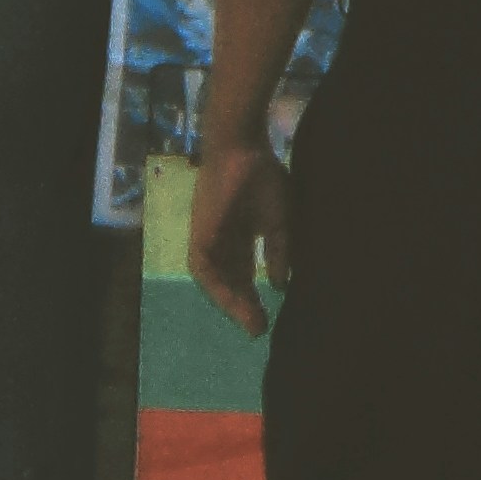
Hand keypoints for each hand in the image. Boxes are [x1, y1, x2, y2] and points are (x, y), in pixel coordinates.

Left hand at [190, 132, 292, 336]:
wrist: (241, 150)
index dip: (256, 297)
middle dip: (245, 306)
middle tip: (260, 328)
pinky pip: (205, 272)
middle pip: (232, 282)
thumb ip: (279, 251)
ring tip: (250, 320)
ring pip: (217, 281)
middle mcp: (222, 243)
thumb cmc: (262, 178)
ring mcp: (209, 240)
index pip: (245, 274)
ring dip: (232, 303)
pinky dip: (218, 288)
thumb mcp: (279, 221)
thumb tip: (280, 283)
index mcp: (240, 235)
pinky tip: (234, 302)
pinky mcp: (200, 238)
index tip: (269, 319)